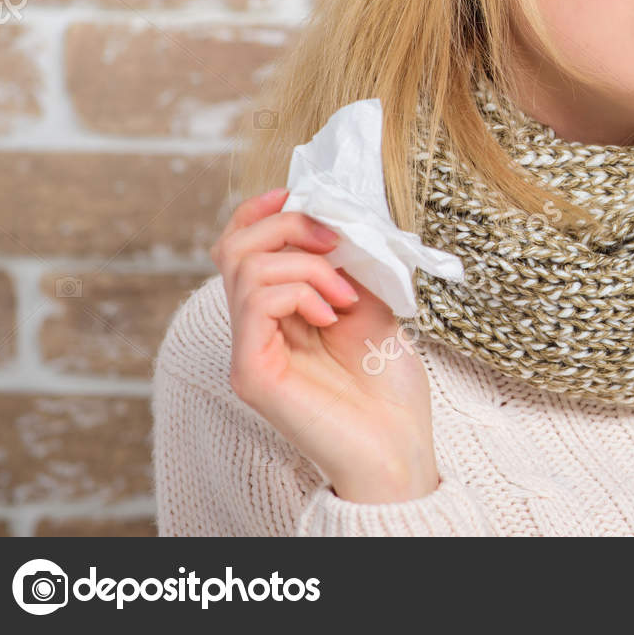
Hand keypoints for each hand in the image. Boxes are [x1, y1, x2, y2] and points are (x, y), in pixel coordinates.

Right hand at [210, 187, 439, 503]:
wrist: (400, 441)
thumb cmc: (387, 382)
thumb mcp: (371, 300)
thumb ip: (346, 260)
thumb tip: (334, 212)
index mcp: (277, 311)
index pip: (239, 245)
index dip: (260, 210)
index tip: (297, 193)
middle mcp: (253, 330)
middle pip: (233, 246)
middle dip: (288, 226)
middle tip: (335, 244)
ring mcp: (248, 351)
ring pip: (246, 267)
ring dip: (307, 264)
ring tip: (345, 296)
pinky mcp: (252, 372)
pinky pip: (258, 301)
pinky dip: (300, 290)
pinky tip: (333, 314)